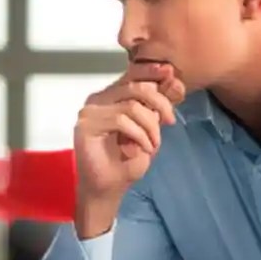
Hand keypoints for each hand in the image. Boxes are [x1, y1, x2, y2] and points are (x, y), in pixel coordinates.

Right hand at [73, 63, 187, 201]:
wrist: (110, 188)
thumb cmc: (127, 161)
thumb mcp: (151, 129)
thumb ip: (159, 106)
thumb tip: (175, 80)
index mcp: (112, 96)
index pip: (132, 74)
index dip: (152, 70)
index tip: (171, 73)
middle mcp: (98, 99)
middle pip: (135, 86)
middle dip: (159, 102)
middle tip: (170, 121)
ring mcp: (90, 111)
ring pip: (131, 105)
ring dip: (150, 126)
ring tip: (153, 144)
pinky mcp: (85, 125)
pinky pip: (121, 120)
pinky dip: (138, 135)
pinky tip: (142, 148)